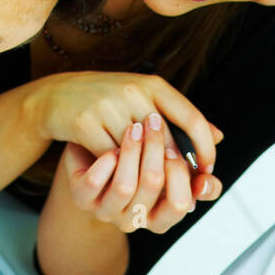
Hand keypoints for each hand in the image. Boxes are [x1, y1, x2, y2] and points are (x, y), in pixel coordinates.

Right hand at [36, 70, 222, 172]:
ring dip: (145, 175)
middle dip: (176, 170)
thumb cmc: (107, 104)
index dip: (204, 148)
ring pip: (139, 154)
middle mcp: (133, 91)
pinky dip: (118, 172)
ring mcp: (108, 106)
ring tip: (154, 190)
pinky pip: (110, 158)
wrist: (55, 97)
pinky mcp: (85, 122)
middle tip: (183, 190)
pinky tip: (123, 179)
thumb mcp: (145, 101)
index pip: (191, 119)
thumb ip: (179, 117)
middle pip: (167, 142)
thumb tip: (219, 136)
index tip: (208, 170)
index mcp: (153, 85)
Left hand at [59, 113, 221, 235]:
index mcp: (160, 211)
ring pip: (125, 187)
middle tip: (157, 122)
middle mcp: (136, 218)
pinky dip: (105, 163)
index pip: (182, 205)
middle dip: (159, 152)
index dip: (193, 185)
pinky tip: (110, 146)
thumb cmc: (133, 150)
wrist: (88, 148)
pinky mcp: (83, 199)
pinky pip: (95, 185)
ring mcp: (109, 212)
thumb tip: (217, 136)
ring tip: (135, 124)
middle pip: (156, 190)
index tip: (198, 160)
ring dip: (133, 151)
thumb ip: (188, 146)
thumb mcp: (163, 147)